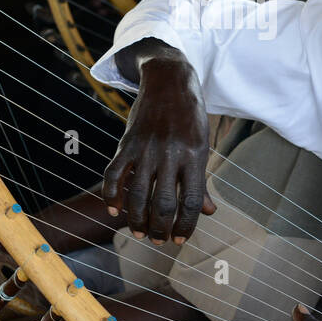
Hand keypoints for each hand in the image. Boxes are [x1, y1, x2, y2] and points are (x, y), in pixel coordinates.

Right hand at [101, 52, 215, 243]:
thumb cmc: (190, 117)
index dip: (186, 225)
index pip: (191, 202)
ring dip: (137, 219)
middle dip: (161, 229)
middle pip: (164, 203)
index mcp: (195, 156)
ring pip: (138, 195)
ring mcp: (147, 148)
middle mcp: (171, 154)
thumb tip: (209, 212)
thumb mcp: (202, 146)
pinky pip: (114, 174)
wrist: (169, 80)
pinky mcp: (127, 142)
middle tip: (159, 240)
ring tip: (140, 232)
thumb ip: (202, 180)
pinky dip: (111, 195)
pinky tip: (115, 210)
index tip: (180, 240)